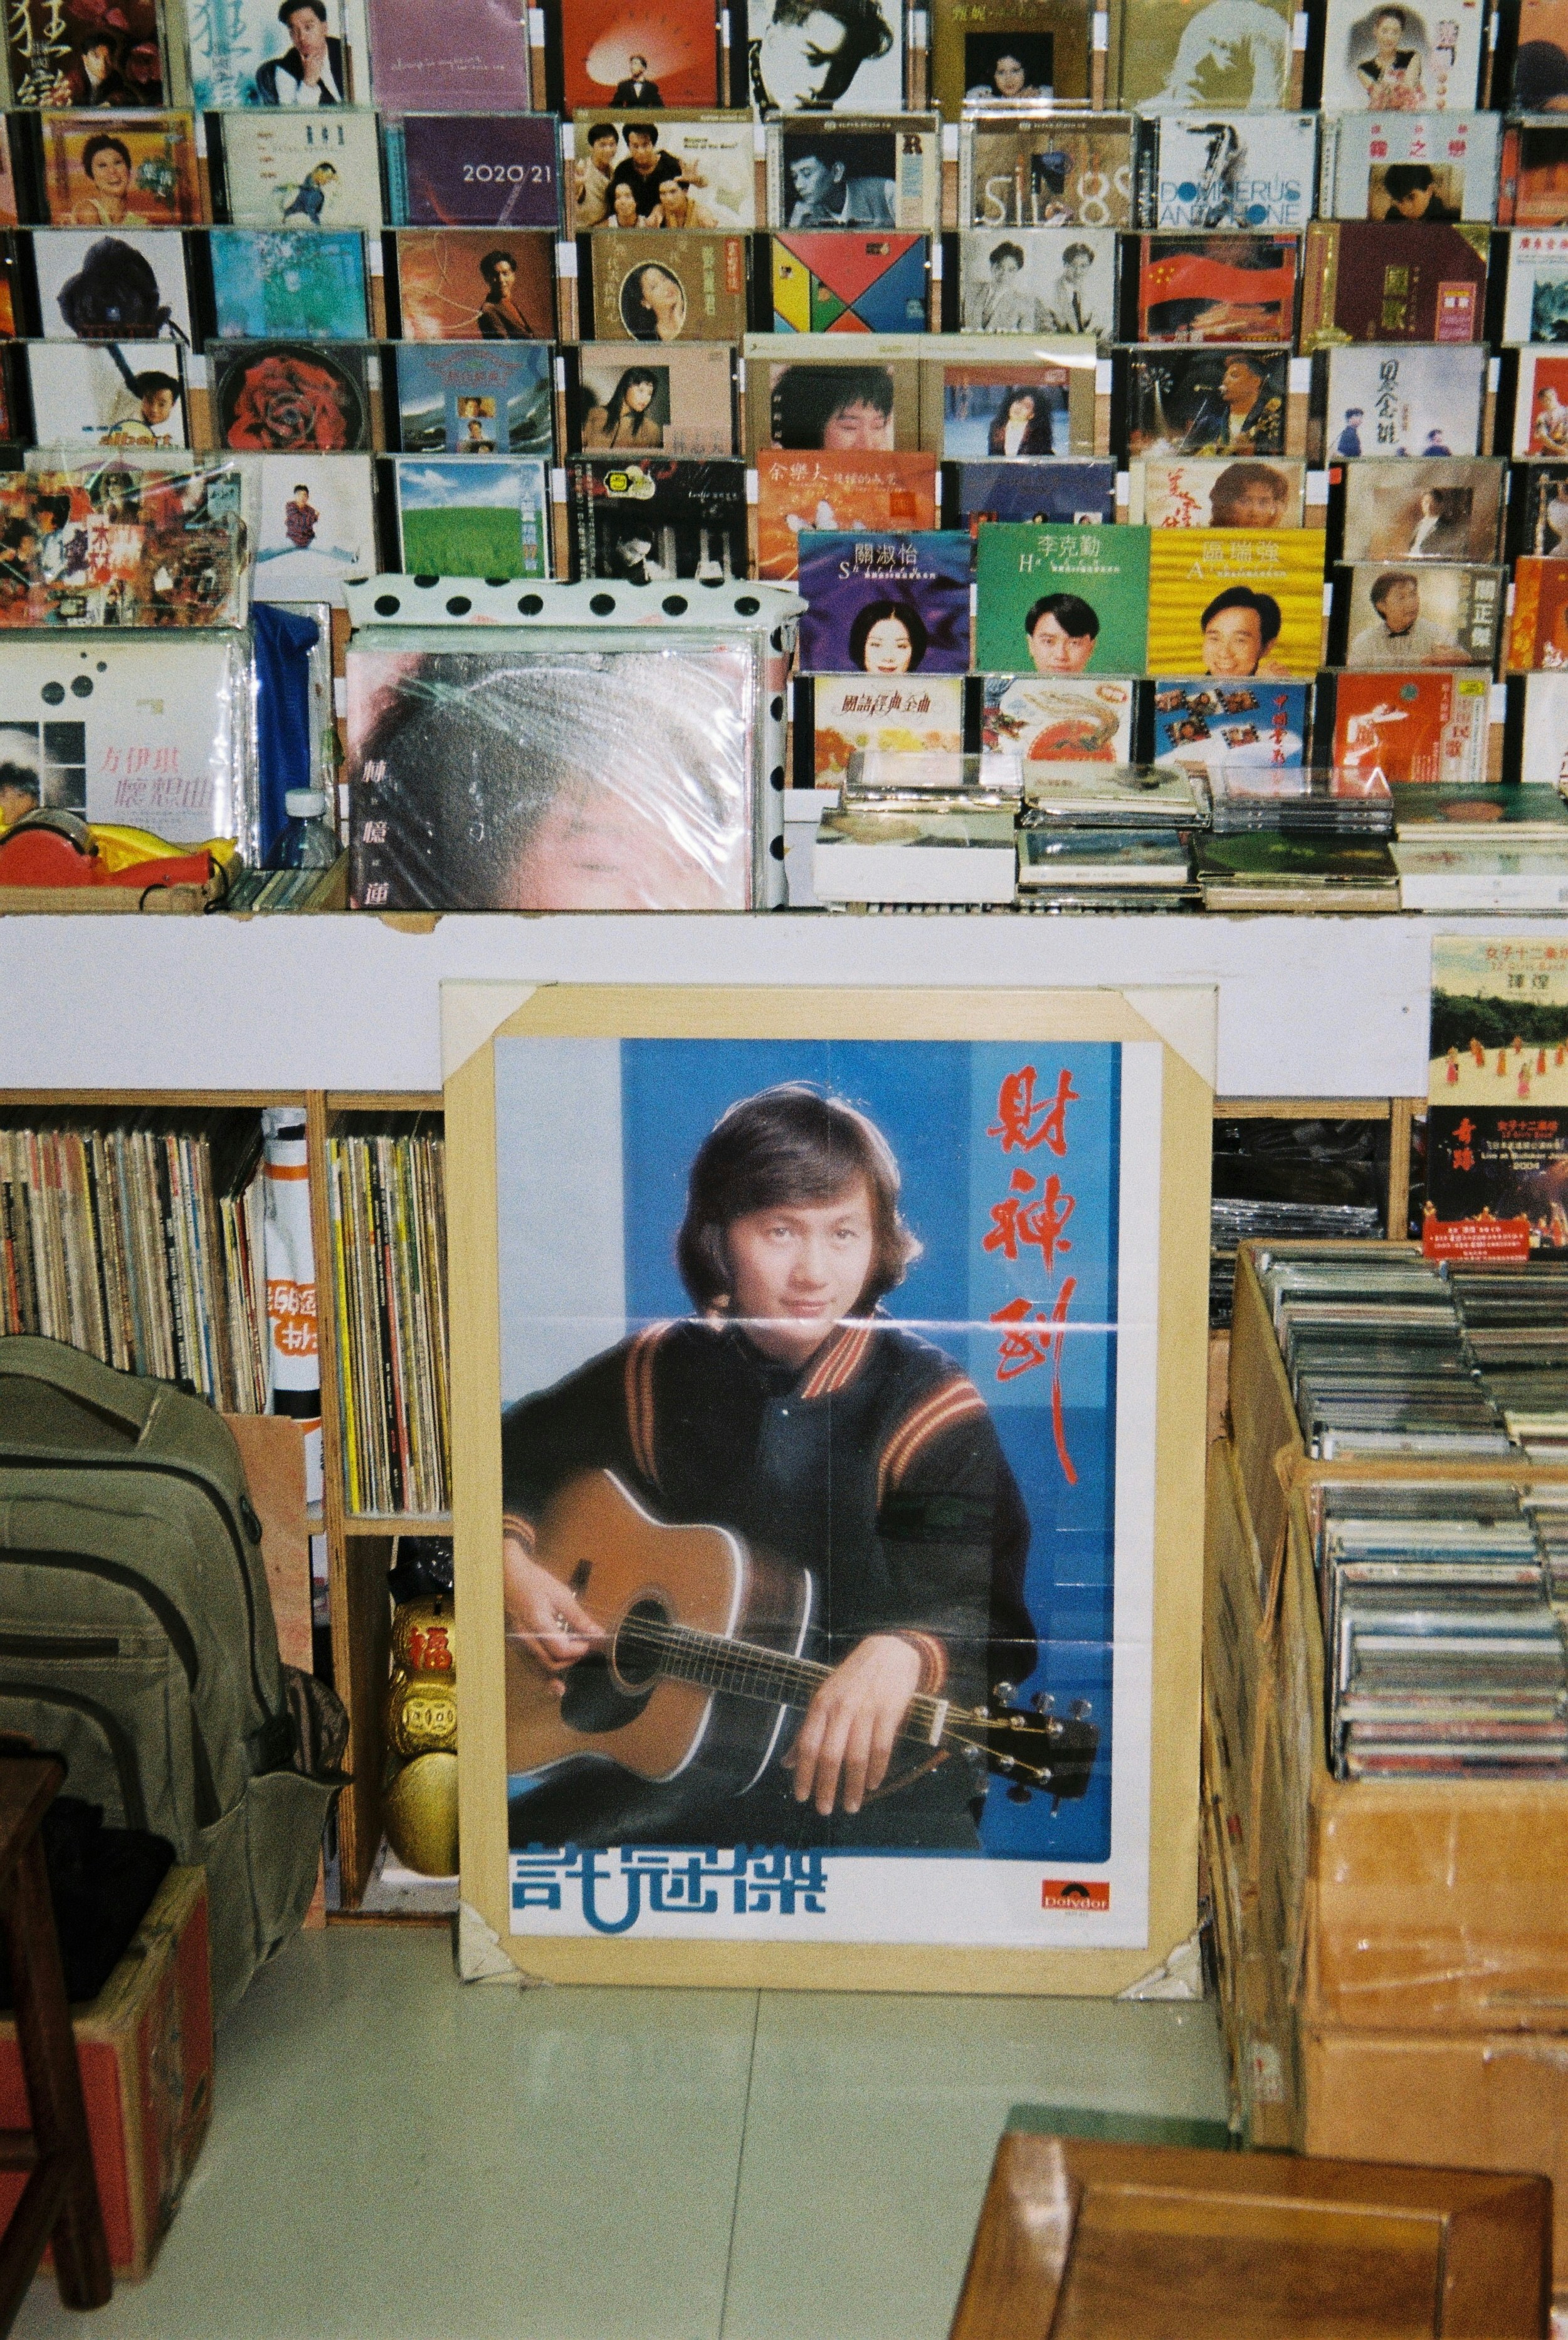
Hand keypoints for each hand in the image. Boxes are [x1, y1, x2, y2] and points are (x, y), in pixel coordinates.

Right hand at [503, 1535, 601, 1695]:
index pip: (560, 1648)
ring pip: (535, 1668)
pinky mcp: (515, 1643)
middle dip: (568, 1661)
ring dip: (550, 1677)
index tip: (588, 1642)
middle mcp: (524, 1636)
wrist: (507, 1575)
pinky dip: (538, 1674)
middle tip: (582, 1651)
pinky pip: (528, 1663)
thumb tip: (597, 1633)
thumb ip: (578, 1617)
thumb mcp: (560, 1594)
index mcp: (537, 1622)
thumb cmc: (533, 1581)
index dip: (577, 1650)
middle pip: (548, 1662)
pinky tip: (546, 1683)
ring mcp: (517, 1641)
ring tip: (560, 1689)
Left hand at [783, 1635, 922, 1816]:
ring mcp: (866, 1709)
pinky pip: (882, 1747)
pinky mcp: (890, 1711)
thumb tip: (786, 1763)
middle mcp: (841, 1707)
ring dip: (854, 1786)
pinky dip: (877, 1770)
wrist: (889, 1650)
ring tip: (852, 1806)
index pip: (807, 1744)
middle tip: (825, 1810)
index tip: (802, 1797)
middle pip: (830, 1755)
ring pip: (857, 1756)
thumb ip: (808, 1731)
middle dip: (826, 1787)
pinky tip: (874, 1784)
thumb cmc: (853, 1680)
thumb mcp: (825, 1698)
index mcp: (821, 1704)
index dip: (803, 1773)